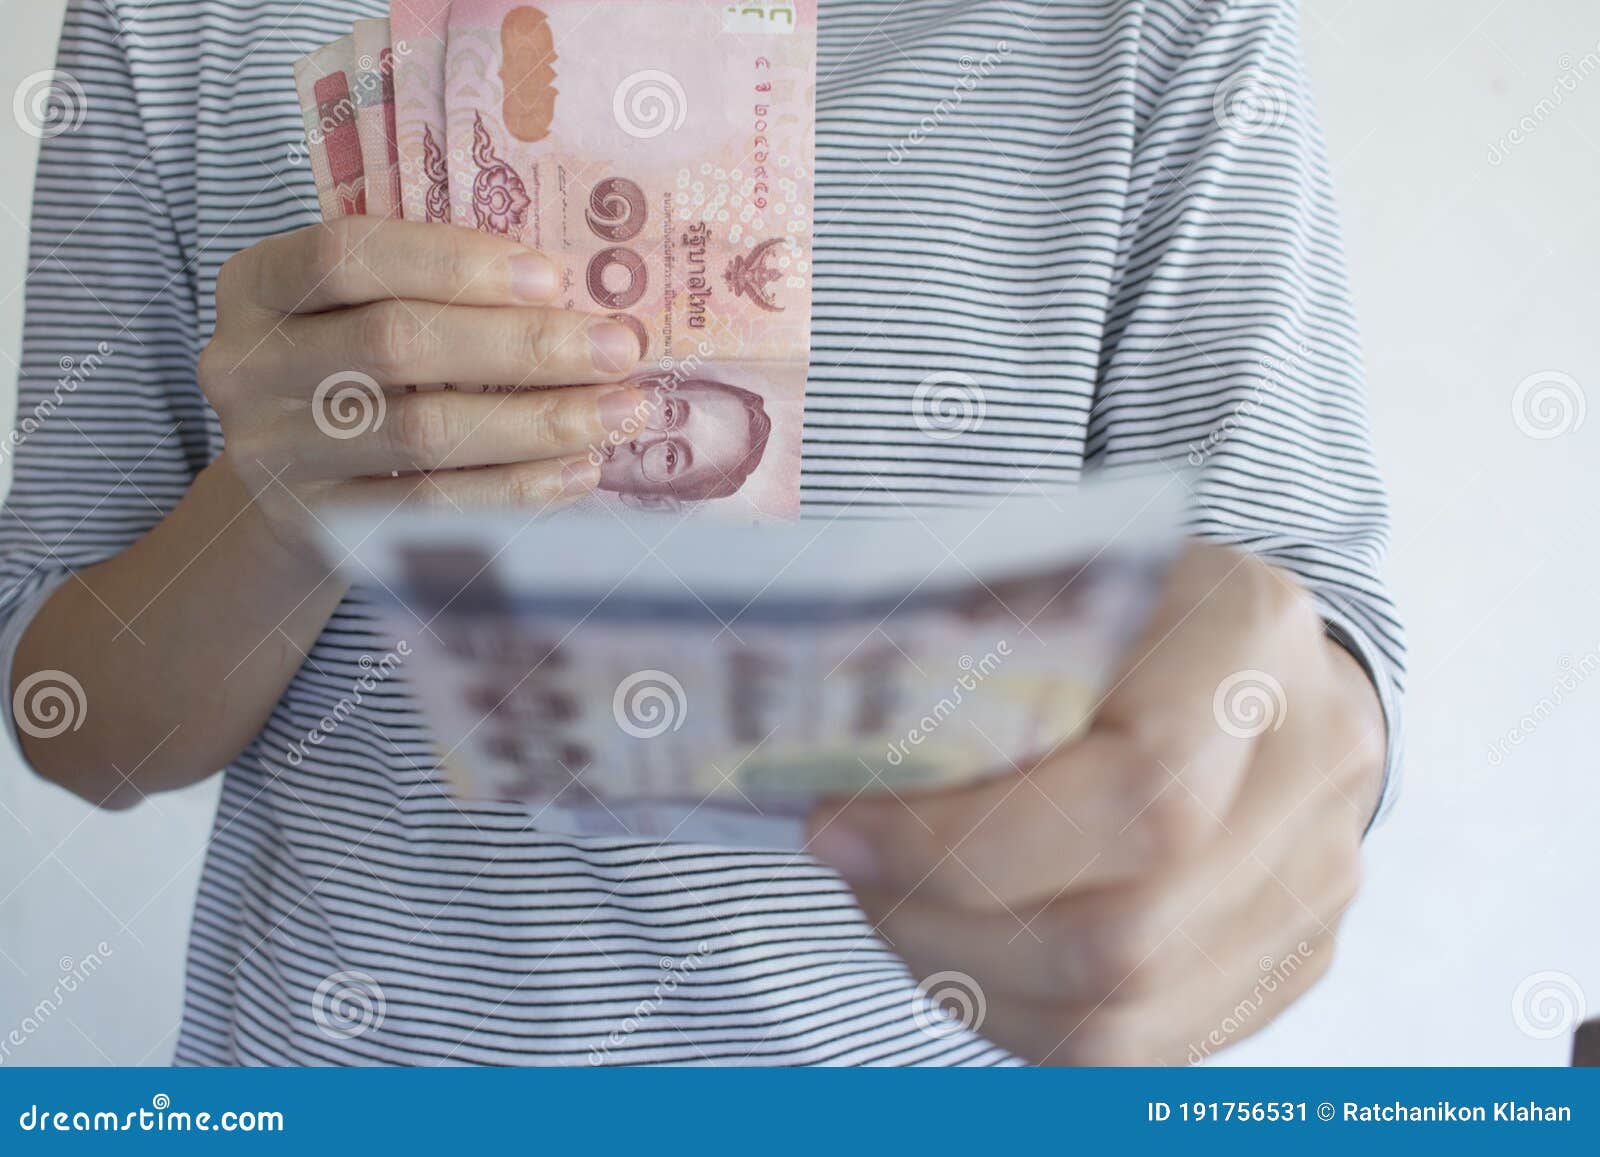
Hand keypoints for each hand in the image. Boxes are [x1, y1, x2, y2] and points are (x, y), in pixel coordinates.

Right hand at [199, 216, 647, 562]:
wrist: (293, 494)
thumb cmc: (356, 374)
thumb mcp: (363, 312)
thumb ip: (438, 289)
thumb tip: (578, 291)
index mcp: (255, 285)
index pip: (347, 254)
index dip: (453, 262)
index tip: (553, 276)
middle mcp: (245, 367)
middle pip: (395, 344)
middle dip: (522, 344)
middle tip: (617, 348)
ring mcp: (275, 455)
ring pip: (423, 433)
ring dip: (539, 421)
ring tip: (621, 410)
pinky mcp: (320, 528)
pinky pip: (434, 507)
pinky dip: (519, 488)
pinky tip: (582, 468)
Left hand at [806, 541, 1385, 1063]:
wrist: (1268, 660)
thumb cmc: (1134, 607)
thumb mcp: (1052, 580)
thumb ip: (970, 648)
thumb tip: (828, 744)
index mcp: (1252, 639)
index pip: (1138, 791)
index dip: (967, 840)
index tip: (840, 824)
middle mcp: (1311, 770)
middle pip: (1121, 933)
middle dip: (941, 924)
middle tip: (854, 870)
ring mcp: (1316, 883)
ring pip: (1121, 1017)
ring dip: (966, 980)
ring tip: (894, 906)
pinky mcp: (1289, 963)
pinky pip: (1136, 1050)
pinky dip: (1019, 1016)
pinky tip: (960, 950)